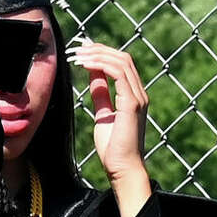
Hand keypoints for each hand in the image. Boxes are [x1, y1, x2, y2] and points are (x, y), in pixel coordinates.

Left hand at [73, 41, 151, 216]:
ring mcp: (138, 98)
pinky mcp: (132, 104)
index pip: (121, 64)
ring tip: (78, 55)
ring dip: (98, 55)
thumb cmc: (113, 147)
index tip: (83, 48)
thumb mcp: (103, 114)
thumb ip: (101, 94)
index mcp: (134, 95)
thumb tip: (94, 74)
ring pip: (122, 62)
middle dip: (99, 50)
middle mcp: (139, 94)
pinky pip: (120, 74)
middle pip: (123, 58)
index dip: (102, 52)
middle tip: (77, 48)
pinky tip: (85, 65)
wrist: (122, 168)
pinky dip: (102, 65)